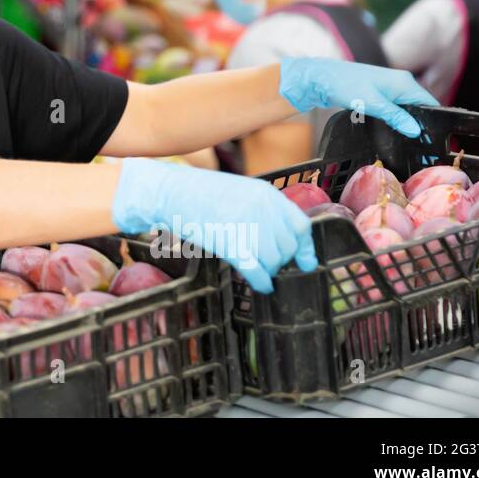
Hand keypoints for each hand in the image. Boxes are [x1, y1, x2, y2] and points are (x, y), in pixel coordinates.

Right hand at [111, 156, 316, 293]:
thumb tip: (278, 236)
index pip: (300, 224)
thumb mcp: (239, 191)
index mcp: (266, 194)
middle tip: (268, 264)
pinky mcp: (231, 244)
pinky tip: (260, 286)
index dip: (305, 247)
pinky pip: (256, 271)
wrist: (171, 192)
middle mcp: (262, 209)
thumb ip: (261, 209)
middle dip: (281, 260)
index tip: (307, 262)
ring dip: (269, 270)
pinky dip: (261, 282)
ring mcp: (247, 226)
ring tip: (258, 270)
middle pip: (287, 246)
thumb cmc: (200, 193)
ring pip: (274, 261)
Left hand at [278, 57, 437, 138]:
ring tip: (409, 141)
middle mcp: (400, 83)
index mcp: (404, 82)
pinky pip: (394, 108)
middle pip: (419, 107)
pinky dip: (395, 119)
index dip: (433, 121)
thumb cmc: (345, 86)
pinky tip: (394, 131)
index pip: (429, 103)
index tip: (434, 140)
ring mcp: (389, 88)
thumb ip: (395, 116)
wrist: (321, 78)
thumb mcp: (373, 104)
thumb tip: (416, 130)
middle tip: (421, 146)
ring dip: (406, 122)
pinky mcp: (379, 94)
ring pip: (406, 109)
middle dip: (420, 124)